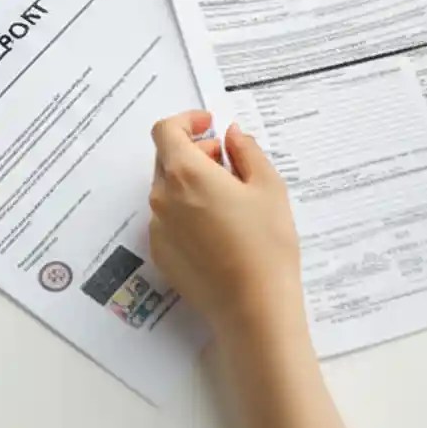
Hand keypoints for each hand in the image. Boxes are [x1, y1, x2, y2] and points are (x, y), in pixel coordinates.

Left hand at [148, 111, 306, 339]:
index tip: (210, 125)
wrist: (253, 307)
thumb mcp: (268, 187)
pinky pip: (168, 219)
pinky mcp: (161, 254)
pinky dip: (188, 211)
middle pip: (166, 159)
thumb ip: (247, 151)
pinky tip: (219, 230)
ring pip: (168, 190)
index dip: (187, 121)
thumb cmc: (266, 243)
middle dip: (195, 152)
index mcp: (185, 174)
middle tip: (230, 164)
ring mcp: (157, 228)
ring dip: (192, 183)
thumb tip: (232, 135)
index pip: (166, 130)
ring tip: (229, 200)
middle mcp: (162, 198)